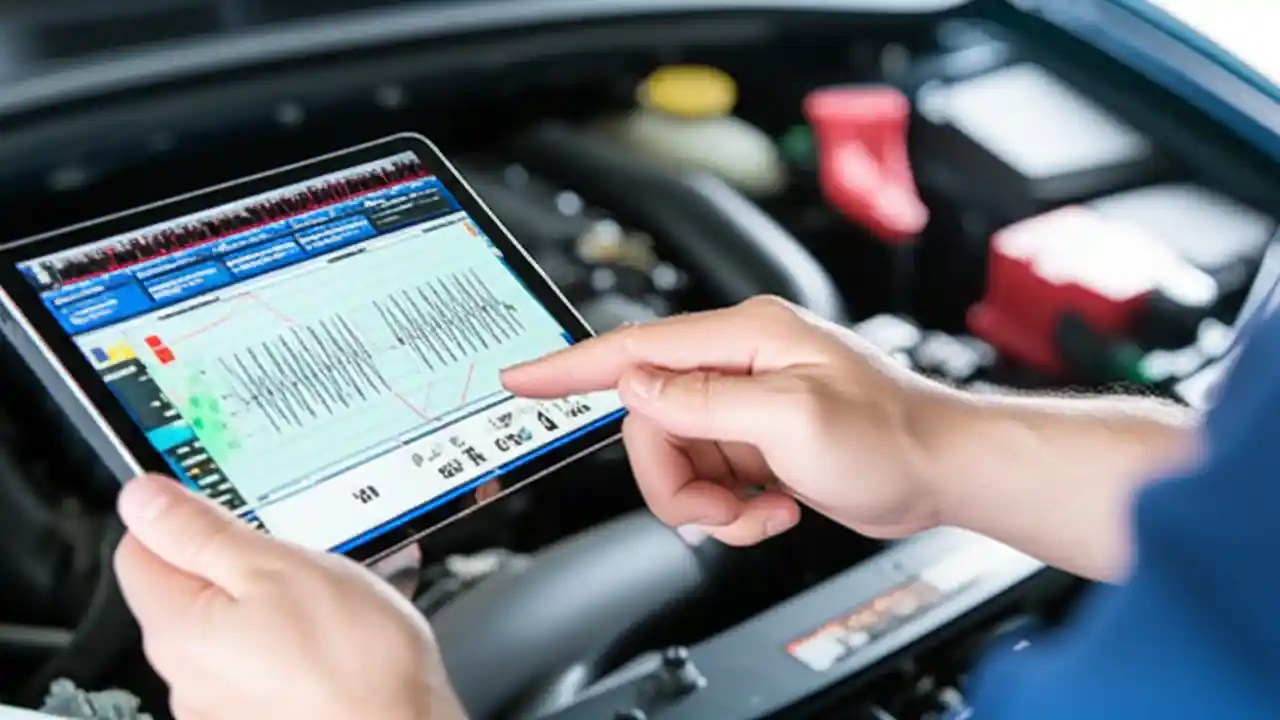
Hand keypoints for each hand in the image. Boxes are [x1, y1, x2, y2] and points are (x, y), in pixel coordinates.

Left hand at [113, 475, 466, 719]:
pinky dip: (295, 638)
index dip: (187, 519)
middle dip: (242, 561)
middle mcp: (187, 674)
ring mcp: (222, 703)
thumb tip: (144, 499)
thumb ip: (201, 532)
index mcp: (178, 628)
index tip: (235, 512)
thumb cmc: (353, 661)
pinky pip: (264, 659)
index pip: (139, 549)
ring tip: (336, 596)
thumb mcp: (279, 567)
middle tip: (301, 555)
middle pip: (191, 589)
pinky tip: (341, 634)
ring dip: (276, 600)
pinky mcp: (259, 716)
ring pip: (236, 623)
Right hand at [502, 296, 948, 545]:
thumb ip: (706, 400)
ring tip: (762, 509)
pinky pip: (705, 479)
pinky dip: (731, 510)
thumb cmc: (891, 436)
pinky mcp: (752, 439)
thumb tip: (637, 386)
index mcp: (745, 338)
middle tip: (722, 510)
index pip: (637, 348)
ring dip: (710, 503)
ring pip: (674, 460)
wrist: (939, 471)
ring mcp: (744, 404)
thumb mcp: (793, 419)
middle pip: (651, 425)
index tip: (524, 378)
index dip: (571, 367)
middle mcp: (739, 364)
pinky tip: (775, 507)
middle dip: (676, 481)